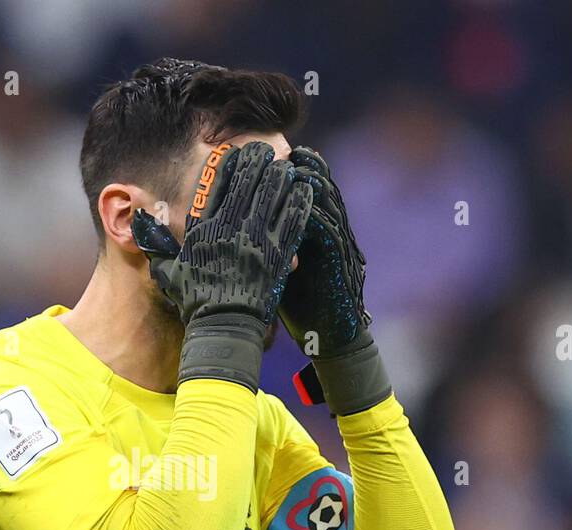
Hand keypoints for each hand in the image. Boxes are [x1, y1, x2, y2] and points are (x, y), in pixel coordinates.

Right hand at [131, 142, 312, 389]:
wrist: (222, 327)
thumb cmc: (194, 300)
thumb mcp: (167, 270)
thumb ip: (156, 242)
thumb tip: (138, 217)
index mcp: (204, 230)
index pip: (215, 185)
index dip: (228, 163)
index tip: (235, 151)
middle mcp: (230, 230)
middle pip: (247, 182)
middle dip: (258, 162)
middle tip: (267, 151)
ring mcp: (256, 241)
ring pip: (273, 196)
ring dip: (281, 177)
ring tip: (287, 167)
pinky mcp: (278, 255)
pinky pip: (293, 221)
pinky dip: (299, 203)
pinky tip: (304, 190)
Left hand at [276, 146, 389, 413]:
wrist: (328, 336)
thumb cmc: (300, 303)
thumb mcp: (279, 267)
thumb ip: (265, 242)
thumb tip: (232, 226)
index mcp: (313, 230)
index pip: (304, 189)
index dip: (288, 170)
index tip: (264, 159)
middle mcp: (329, 232)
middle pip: (319, 186)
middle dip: (301, 167)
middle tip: (278, 152)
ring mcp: (336, 245)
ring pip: (327, 201)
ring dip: (309, 184)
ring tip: (290, 170)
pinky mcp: (339, 262)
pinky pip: (328, 230)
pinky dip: (314, 215)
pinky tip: (298, 205)